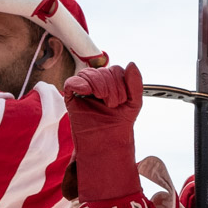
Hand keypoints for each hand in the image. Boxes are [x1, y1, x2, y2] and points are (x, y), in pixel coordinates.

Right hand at [60, 63, 143, 201]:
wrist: (108, 143)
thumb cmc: (119, 124)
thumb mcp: (134, 102)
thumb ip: (135, 83)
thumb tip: (132, 63)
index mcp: (111, 82)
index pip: (115, 70)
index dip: (121, 83)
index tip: (122, 100)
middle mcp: (97, 83)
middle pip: (103, 72)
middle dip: (111, 88)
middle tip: (113, 105)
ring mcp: (83, 89)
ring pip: (89, 75)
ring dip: (100, 87)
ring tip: (104, 103)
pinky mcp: (71, 97)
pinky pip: (71, 83)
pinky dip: (78, 84)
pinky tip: (86, 91)